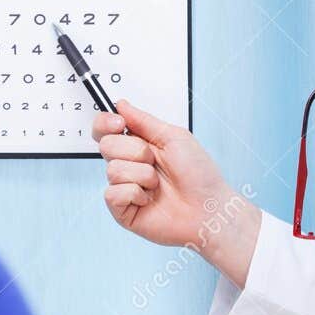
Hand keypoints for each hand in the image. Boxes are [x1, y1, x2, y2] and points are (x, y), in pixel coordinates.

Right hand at [93, 99, 260, 287]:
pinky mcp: (122, 210)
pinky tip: (149, 199)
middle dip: (135, 150)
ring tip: (158, 184)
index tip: (119, 123)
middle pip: (106, 145)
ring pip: (112, 169)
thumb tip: (120, 105)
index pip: (105, 129)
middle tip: (154, 160)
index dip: (105, 123)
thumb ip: (143, 120)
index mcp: (138, 145)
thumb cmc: (199, 175)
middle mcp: (129, 165)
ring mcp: (124, 187)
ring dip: (142, 174)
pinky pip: (113, 194)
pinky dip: (135, 193)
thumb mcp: (174, 137)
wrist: (209, 209)